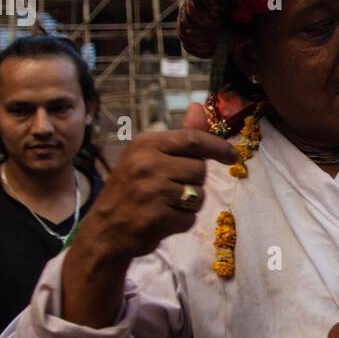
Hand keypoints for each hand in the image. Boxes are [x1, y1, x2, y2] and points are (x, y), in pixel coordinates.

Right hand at [74, 129, 237, 263]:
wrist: (105, 230)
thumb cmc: (130, 189)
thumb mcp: (148, 156)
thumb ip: (180, 135)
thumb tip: (200, 107)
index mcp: (146, 144)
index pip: (193, 140)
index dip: (218, 147)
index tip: (233, 156)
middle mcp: (148, 164)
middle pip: (199, 170)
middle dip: (193, 182)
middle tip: (169, 189)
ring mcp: (152, 192)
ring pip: (198, 196)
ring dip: (188, 204)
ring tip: (164, 205)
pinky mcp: (157, 218)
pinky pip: (189, 219)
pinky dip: (181, 223)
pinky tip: (161, 221)